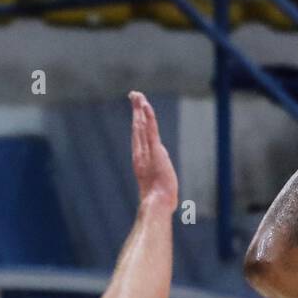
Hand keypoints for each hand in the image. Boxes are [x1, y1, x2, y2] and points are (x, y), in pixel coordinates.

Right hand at [129, 91, 177, 211]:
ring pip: (142, 125)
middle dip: (136, 110)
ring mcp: (147, 151)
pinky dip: (149, 117)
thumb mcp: (158, 183)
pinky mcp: (155, 151)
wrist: (157, 203)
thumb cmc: (159, 199)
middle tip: (134, 95)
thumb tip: (163, 172)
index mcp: (140, 159)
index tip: (137, 110)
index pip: (138, 136)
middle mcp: (140, 153)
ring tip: (137, 95)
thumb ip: (159, 174)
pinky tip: (146, 105)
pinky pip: (151, 130)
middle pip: (137, 127)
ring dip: (140, 108)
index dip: (137, 121)